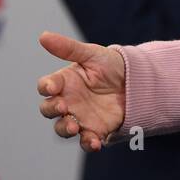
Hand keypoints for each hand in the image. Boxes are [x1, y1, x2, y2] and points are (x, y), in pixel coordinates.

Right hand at [36, 31, 126, 151]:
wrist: (136, 81)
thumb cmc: (110, 65)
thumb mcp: (92, 54)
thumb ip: (68, 48)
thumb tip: (43, 36)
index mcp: (64, 82)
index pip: (46, 86)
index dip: (46, 87)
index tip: (52, 87)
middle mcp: (68, 101)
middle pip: (48, 110)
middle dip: (52, 110)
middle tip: (63, 106)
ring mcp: (80, 117)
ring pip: (62, 128)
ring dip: (64, 129)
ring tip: (74, 126)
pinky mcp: (96, 130)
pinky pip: (87, 141)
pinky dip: (88, 144)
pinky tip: (95, 143)